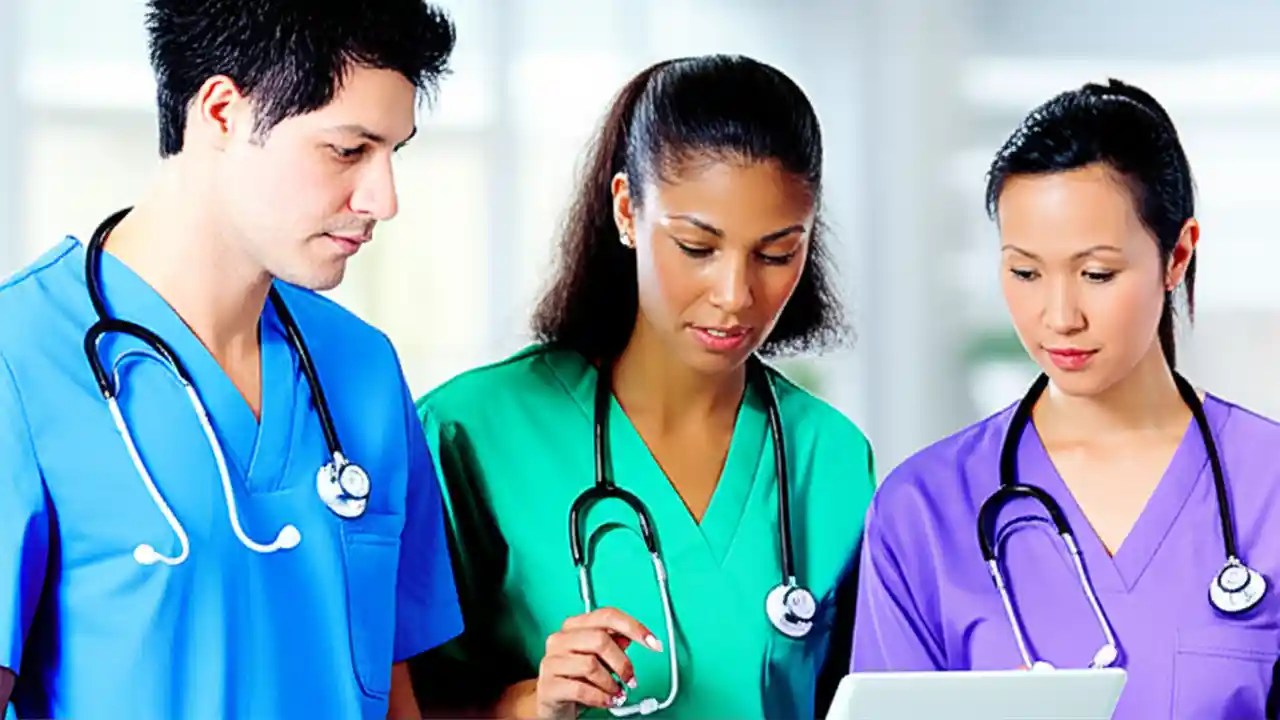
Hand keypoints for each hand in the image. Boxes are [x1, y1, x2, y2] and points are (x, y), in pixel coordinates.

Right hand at [534, 608, 662, 718]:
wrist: (550, 704)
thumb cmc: (575, 677)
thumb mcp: (598, 659)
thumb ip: (613, 644)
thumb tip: (631, 637)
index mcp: (574, 626)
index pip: (607, 615)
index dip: (634, 627)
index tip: (653, 642)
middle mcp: (560, 639)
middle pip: (600, 639)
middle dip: (622, 661)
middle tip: (631, 678)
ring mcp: (551, 661)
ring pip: (591, 664)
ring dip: (611, 683)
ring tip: (616, 692)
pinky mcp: (548, 685)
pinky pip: (581, 689)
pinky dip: (601, 697)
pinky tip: (607, 701)